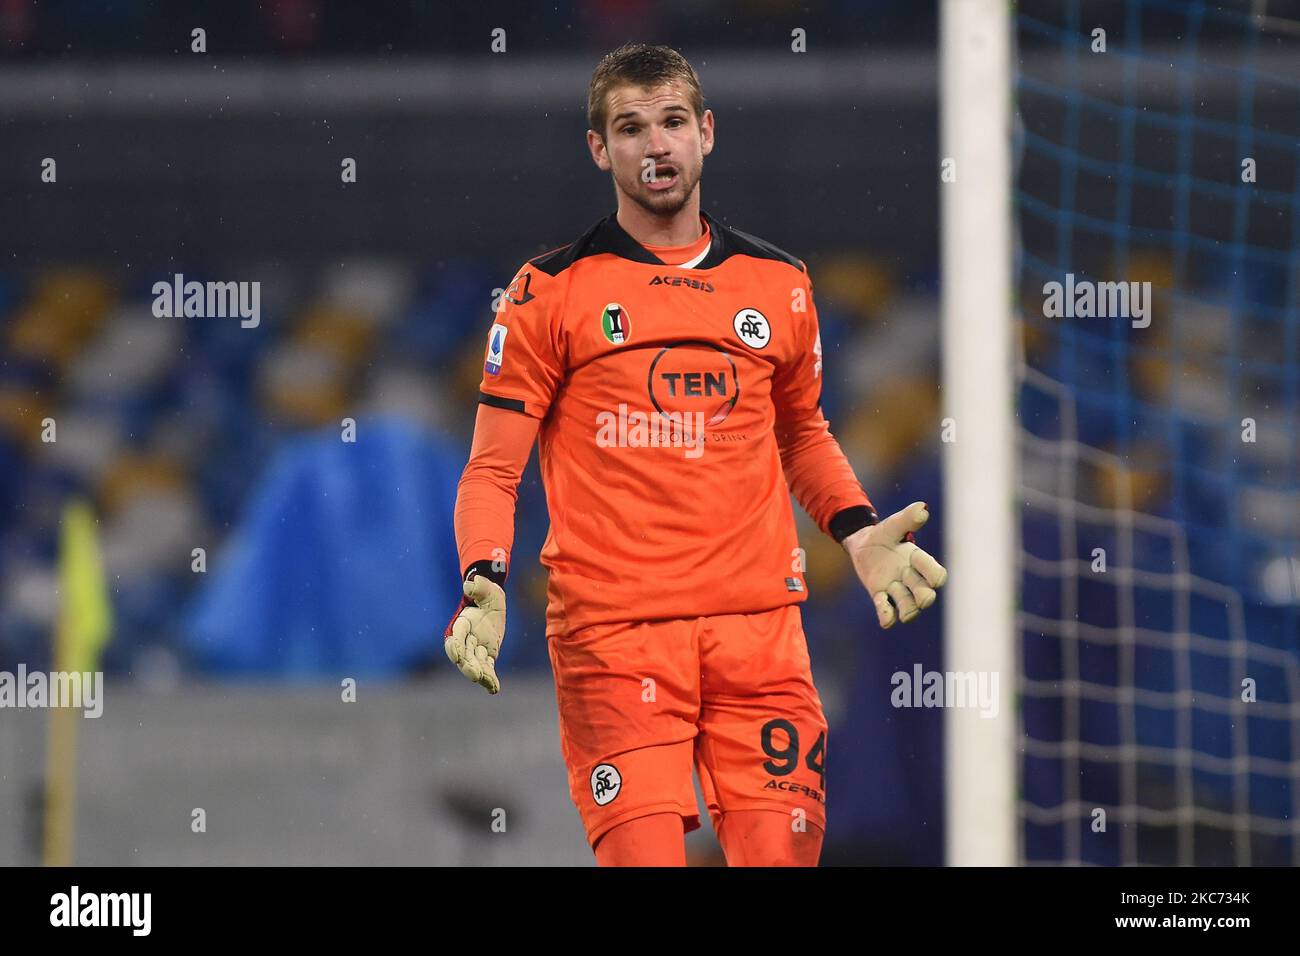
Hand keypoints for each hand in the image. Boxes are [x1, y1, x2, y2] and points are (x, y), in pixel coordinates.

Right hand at [444, 575, 506, 693]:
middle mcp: (466, 638)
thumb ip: (479, 587)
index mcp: (462, 623)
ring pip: (475, 664)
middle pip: (464, 655)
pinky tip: (494, 689)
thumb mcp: (487, 588)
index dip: (456, 646)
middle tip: (475, 674)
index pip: (456, 637)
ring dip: (481, 674)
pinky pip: (487, 668)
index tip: (457, 655)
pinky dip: (490, 679)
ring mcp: (476, 648)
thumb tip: (469, 584)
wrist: (491, 602)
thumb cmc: (487, 594)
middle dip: (468, 665)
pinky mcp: (486, 654)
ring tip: (489, 684)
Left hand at [842, 501, 947, 628]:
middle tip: (918, 596)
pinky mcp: (880, 596)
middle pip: (926, 595)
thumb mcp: (893, 525)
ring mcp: (896, 589)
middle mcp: (912, 578)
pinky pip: (887, 611)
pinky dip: (887, 616)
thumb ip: (907, 519)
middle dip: (924, 597)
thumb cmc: (884, 535)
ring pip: (909, 607)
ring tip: (900, 608)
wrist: (863, 545)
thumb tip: (923, 508)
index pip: (936, 574)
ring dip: (906, 608)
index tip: (927, 570)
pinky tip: (886, 621)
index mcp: (919, 561)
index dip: (934, 575)